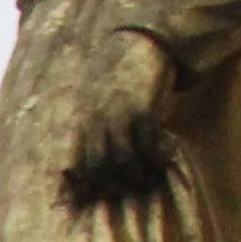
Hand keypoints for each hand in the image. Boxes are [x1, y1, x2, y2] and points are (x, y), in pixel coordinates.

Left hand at [54, 30, 177, 212]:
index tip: (89, 199)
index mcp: (85, 120)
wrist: (144, 42)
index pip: (77, 162)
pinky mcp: (144, 108)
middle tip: (123, 192)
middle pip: (98, 166)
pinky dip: (155, 155)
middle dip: (110, 185)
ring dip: (134, 175)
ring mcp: (121, 115)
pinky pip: (147, 141)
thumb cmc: (122, 72)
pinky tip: (163, 158)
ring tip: (145, 179)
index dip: (82, 185)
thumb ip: (95, 122)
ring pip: (122, 159)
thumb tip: (92, 146)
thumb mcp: (100, 97)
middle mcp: (98, 121)